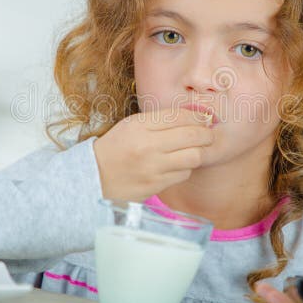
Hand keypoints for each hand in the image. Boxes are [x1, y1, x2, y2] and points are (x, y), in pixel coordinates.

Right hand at [93, 107, 213, 201]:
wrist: (94, 177)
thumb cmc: (116, 147)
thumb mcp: (132, 125)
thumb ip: (160, 120)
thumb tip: (194, 117)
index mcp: (140, 125)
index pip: (180, 116)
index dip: (198, 117)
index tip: (205, 119)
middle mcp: (147, 146)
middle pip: (193, 136)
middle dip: (207, 134)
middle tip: (209, 134)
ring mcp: (152, 168)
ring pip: (194, 157)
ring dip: (199, 152)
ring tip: (196, 149)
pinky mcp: (155, 185)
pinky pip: (183, 174)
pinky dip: (186, 168)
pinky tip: (179, 165)